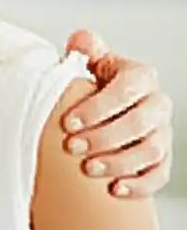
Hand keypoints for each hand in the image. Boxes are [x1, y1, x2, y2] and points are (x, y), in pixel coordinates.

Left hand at [61, 30, 172, 198]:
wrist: (105, 111)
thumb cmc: (93, 86)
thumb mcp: (89, 64)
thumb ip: (86, 51)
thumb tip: (80, 40)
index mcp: (140, 77)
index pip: (126, 89)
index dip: (98, 107)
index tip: (68, 122)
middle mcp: (157, 104)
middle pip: (140, 123)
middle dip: (104, 137)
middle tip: (72, 147)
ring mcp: (163, 133)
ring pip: (151, 150)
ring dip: (119, 162)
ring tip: (89, 169)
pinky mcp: (162, 159)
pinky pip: (160, 175)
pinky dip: (139, 185)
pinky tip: (114, 189)